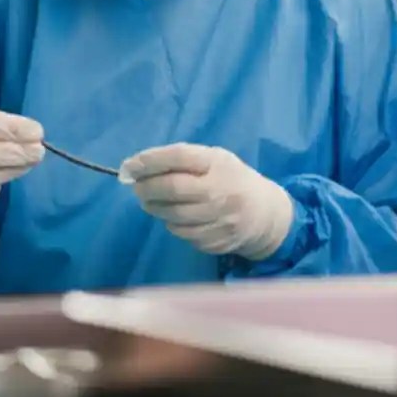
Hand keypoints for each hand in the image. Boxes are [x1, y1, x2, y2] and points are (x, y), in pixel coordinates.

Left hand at [121, 144, 293, 260]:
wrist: (264, 215)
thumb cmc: (231, 180)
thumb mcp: (215, 160)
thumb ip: (182, 159)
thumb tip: (138, 166)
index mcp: (218, 163)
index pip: (179, 156)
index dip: (150, 160)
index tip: (131, 165)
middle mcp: (220, 191)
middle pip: (171, 188)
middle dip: (146, 187)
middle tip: (136, 186)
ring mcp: (219, 219)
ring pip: (172, 214)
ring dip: (154, 207)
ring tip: (149, 200)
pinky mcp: (215, 240)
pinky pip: (181, 232)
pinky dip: (170, 223)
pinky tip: (173, 215)